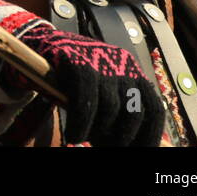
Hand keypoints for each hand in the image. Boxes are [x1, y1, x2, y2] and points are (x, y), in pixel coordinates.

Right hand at [8, 25, 164, 145]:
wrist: (42, 44)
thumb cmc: (74, 78)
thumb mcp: (102, 92)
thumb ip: (119, 111)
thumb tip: (133, 144)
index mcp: (134, 74)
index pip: (153, 109)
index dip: (149, 136)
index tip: (138, 152)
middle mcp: (123, 65)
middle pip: (134, 111)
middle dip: (121, 137)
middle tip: (106, 148)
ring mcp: (100, 60)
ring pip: (110, 106)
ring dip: (99, 132)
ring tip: (85, 139)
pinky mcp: (76, 60)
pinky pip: (85, 99)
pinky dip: (81, 122)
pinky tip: (74, 134)